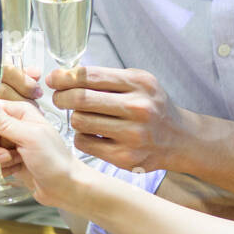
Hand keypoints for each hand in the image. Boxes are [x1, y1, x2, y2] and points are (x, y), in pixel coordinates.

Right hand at [0, 98, 85, 209]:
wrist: (63, 187)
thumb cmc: (55, 161)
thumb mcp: (32, 138)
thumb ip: (7, 122)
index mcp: (19, 112)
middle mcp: (10, 124)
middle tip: (4, 155)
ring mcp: (6, 142)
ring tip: (12, 162)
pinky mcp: (3, 159)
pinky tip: (12, 169)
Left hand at [49, 66, 188, 171]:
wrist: (180, 138)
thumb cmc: (153, 107)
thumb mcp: (139, 83)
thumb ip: (108, 78)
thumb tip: (66, 75)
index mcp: (139, 84)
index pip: (90, 75)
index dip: (65, 77)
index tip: (54, 79)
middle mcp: (138, 108)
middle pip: (80, 99)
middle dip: (62, 97)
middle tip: (59, 98)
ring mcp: (132, 135)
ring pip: (79, 122)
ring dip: (73, 118)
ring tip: (81, 116)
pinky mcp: (125, 157)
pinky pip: (84, 143)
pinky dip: (81, 137)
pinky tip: (90, 133)